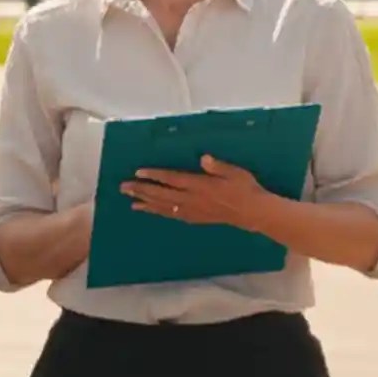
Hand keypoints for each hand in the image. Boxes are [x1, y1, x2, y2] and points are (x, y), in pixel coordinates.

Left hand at [120, 155, 273, 231]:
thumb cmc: (245, 188)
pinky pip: (172, 215)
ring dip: (146, 203)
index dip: (154, 175)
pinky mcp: (196, 218)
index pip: (173, 179)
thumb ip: (218, 166)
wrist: (254, 213)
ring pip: (164, 207)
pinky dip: (159, 213)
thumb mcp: (235, 172)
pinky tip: (151, 211)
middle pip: (162, 194)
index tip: (138, 172)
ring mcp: (193, 211)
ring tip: (131, 201)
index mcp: (200, 185)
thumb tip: (203, 158)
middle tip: (124, 187)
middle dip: (142, 190)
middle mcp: (193, 199)